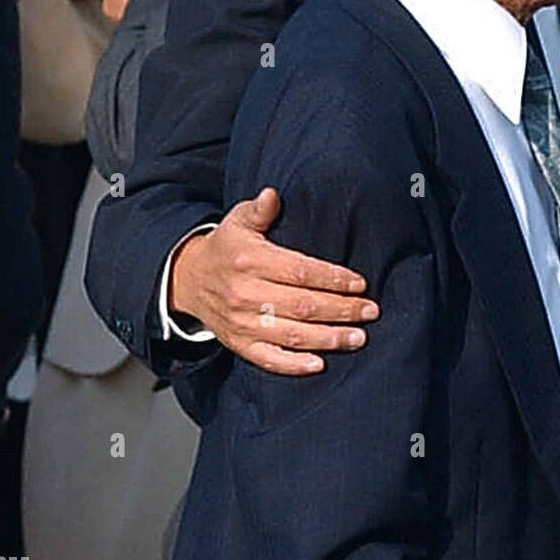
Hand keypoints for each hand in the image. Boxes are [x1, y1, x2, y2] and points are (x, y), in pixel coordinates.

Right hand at [168, 188, 378, 373]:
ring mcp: (242, 323)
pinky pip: (268, 360)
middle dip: (341, 310)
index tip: (360, 283)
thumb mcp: (237, 221)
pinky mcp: (239, 344)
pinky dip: (294, 365)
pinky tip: (320, 364)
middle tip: (370, 311)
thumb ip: (259, 209)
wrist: (188, 279)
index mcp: (250, 261)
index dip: (332, 279)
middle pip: (302, 306)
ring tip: (359, 337)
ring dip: (329, 338)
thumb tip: (272, 195)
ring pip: (292, 335)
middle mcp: (245, 294)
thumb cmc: (225, 248)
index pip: (300, 272)